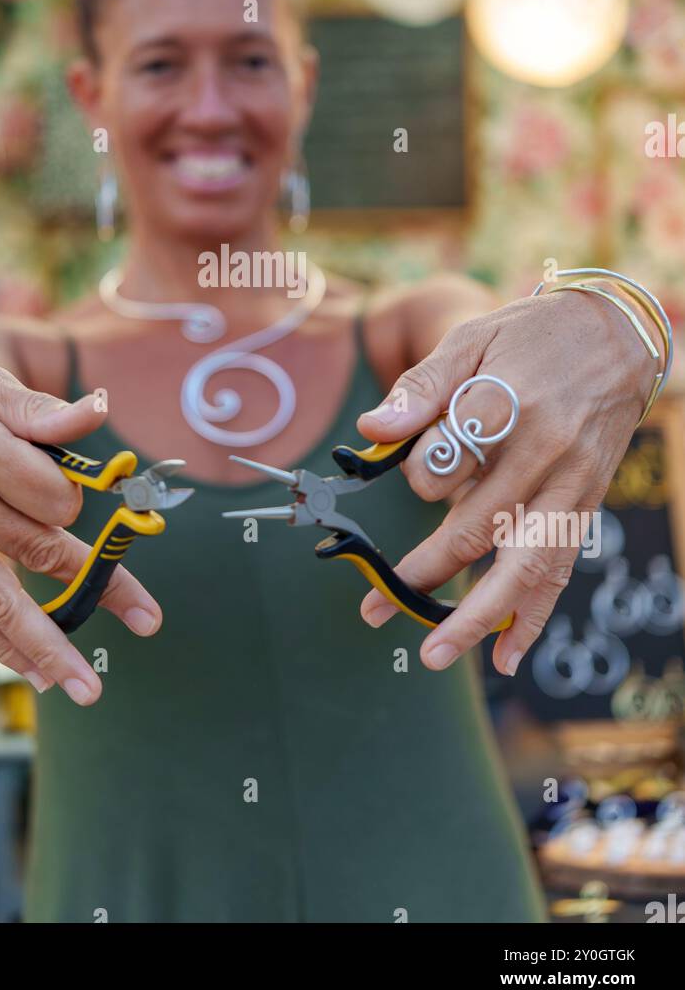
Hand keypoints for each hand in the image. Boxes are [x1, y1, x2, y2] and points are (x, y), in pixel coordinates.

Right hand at [0, 340, 162, 703]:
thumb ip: (42, 412)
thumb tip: (101, 413)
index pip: (49, 496)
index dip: (74, 500)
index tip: (72, 491)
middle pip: (36, 550)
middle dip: (98, 585)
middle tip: (149, 619)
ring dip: (47, 646)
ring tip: (86, 687)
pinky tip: (31, 670)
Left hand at [356, 291, 655, 675]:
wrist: (618, 335)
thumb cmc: (532, 336)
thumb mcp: (472, 339)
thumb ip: (421, 387)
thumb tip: (372, 430)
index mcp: (512, 405)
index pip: (448, 463)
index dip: (417, 475)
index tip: (409, 471)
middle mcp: (547, 452)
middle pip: (480, 528)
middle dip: (424, 573)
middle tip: (375, 606)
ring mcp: (573, 483)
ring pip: (524, 563)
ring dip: (478, 615)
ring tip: (435, 651)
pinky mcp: (587, 502)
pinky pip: (559, 567)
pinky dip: (532, 614)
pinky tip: (506, 654)